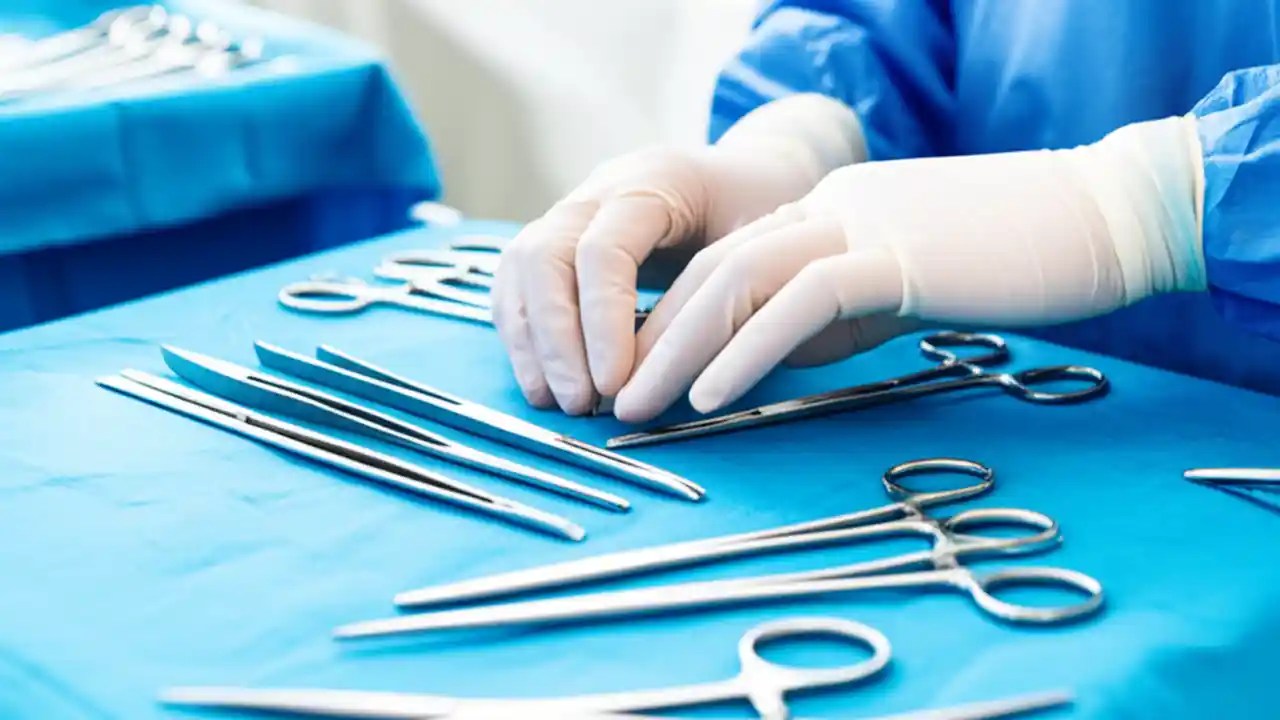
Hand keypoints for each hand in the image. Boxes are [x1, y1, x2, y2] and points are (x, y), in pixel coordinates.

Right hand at [491, 95, 865, 413]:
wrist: (751, 174)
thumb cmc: (764, 207)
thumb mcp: (766, 236)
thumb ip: (723, 289)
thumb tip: (679, 367)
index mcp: (652, 180)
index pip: (602, 250)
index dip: (601, 321)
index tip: (615, 384)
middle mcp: (599, 190)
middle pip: (543, 257)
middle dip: (555, 340)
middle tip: (580, 405)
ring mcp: (572, 212)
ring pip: (521, 269)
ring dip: (532, 343)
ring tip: (559, 404)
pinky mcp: (560, 241)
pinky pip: (519, 284)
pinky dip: (525, 337)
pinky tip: (544, 385)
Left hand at [613, 116, 1205, 421]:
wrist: (1102, 217)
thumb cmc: (1008, 261)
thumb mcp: (900, 290)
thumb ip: (834, 316)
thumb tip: (768, 360)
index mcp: (829, 212)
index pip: (732, 262)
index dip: (677, 320)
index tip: (644, 375)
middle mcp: (830, 207)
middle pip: (716, 269)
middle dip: (655, 337)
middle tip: (614, 398)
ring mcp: (861, 222)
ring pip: (740, 277)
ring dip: (678, 347)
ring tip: (640, 407)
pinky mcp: (896, 251)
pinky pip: (800, 299)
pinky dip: (745, 349)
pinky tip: (709, 394)